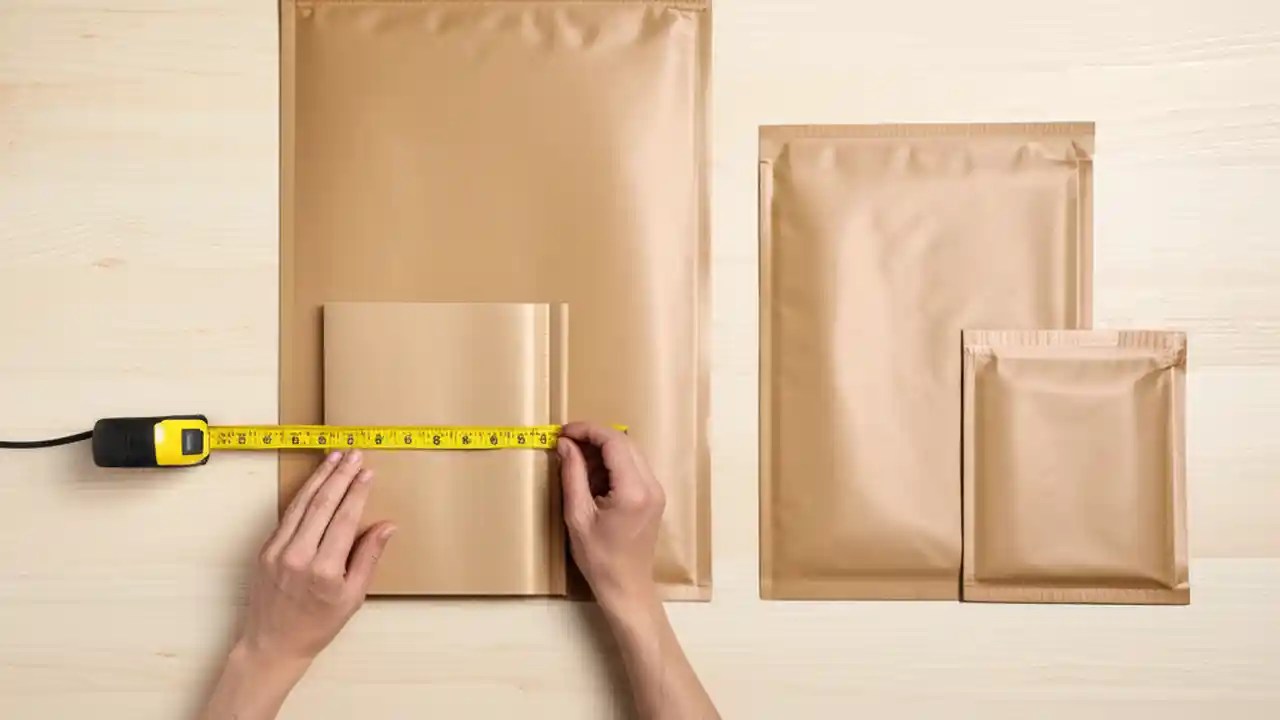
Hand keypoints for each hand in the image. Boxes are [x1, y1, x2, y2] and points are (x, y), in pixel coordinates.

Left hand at [242, 449, 394, 663]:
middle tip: (354, 454)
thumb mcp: (353, 597)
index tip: (367, 471)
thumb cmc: (317, 625)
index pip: (344, 518)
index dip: (357, 491)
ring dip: (320, 477)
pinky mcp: (265, 549)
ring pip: (301, 503)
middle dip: (340, 475)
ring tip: (335, 457)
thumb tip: (387, 526)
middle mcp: (297, 555)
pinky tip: (315, 481)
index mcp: (324, 569)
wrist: (273, 644)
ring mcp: (277, 550)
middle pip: (322, 503)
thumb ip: (369, 557)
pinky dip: (303, 494)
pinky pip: (288, 515)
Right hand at [556, 422, 664, 614]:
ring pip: (630, 452)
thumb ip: (572, 475)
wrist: (626, 587)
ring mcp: (656, 490)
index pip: (614, 441)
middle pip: (625, 442)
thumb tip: (565, 444)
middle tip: (566, 444)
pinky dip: (612, 464)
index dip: (587, 430)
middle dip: (594, 437)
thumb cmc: (598, 558)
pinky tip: (592, 477)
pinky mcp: (655, 496)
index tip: (563, 432)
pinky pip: (634, 467)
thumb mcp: (577, 516)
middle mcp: (651, 485)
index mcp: (633, 490)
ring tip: (576, 463)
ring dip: (603, 451)